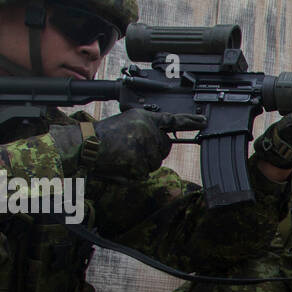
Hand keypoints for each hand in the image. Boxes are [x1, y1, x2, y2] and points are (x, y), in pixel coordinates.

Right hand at [53, 110, 205, 178]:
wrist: (87, 145)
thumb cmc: (103, 135)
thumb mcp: (127, 121)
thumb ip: (146, 127)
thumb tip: (162, 139)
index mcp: (145, 118)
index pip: (173, 120)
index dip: (190, 121)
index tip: (204, 122)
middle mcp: (148, 132)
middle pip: (165, 147)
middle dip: (154, 150)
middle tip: (133, 148)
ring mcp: (145, 149)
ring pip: (155, 161)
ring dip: (143, 161)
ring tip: (124, 154)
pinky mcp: (140, 164)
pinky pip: (145, 172)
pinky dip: (135, 171)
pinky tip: (122, 163)